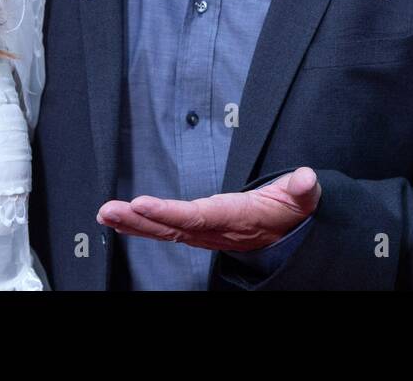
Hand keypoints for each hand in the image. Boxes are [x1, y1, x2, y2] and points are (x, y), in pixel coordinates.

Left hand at [96, 166, 320, 252]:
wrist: (294, 233)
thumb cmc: (294, 210)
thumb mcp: (304, 197)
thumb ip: (303, 189)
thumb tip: (306, 178)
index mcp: (238, 218)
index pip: (199, 216)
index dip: (169, 212)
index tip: (142, 204)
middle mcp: (218, 229)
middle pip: (174, 226)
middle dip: (140, 219)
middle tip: (110, 211)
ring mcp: (207, 232)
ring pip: (166, 230)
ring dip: (134, 223)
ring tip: (106, 214)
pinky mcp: (201, 230)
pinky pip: (169, 230)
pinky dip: (144, 225)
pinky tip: (123, 220)